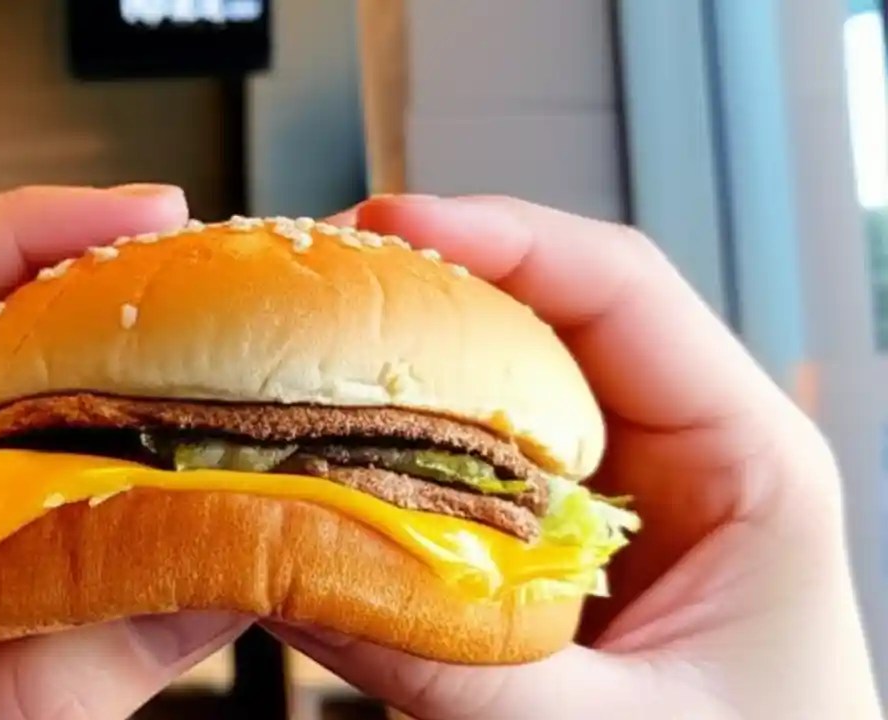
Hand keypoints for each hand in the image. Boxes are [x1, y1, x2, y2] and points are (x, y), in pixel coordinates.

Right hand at [269, 195, 882, 718]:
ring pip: (498, 389)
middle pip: (545, 319)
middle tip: (313, 285)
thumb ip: (451, 661)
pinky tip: (331, 454)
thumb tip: (293, 570)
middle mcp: (679, 453)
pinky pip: (470, 467)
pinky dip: (398, 450)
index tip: (396, 225)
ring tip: (303, 357)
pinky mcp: (559, 541)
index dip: (506, 238)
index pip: (625, 290)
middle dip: (426, 290)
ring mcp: (613, 494)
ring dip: (402, 369)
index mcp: (748, 461)